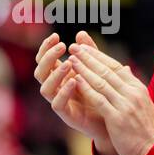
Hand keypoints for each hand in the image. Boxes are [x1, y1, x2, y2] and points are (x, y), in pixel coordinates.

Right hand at [35, 31, 110, 145]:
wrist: (113, 120)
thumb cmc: (102, 94)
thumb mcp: (97, 69)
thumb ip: (89, 53)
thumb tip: (81, 33)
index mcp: (60, 76)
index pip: (44, 60)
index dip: (46, 48)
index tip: (56, 36)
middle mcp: (56, 88)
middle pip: (40, 72)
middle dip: (48, 57)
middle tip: (61, 46)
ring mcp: (59, 101)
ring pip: (45, 88)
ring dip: (55, 74)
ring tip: (69, 63)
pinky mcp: (66, 115)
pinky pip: (57, 104)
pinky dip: (64, 91)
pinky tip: (74, 81)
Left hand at [67, 43, 153, 154]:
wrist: (153, 150)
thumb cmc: (145, 129)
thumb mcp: (141, 103)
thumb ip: (131, 86)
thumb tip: (125, 69)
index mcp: (137, 88)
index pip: (116, 67)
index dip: (99, 56)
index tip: (84, 47)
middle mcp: (132, 92)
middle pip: (108, 70)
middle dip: (89, 57)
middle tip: (74, 46)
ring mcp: (125, 104)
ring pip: (102, 81)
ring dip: (84, 68)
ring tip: (71, 58)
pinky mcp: (117, 117)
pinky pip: (99, 99)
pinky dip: (86, 88)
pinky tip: (75, 80)